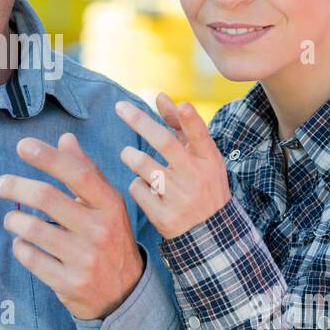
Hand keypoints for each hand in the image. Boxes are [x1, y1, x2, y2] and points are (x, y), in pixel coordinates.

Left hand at [0, 133, 144, 320]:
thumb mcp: (107, 204)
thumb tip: (65, 138)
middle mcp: (100, 230)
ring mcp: (85, 259)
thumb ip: (86, 171)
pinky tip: (22, 243)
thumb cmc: (110, 238)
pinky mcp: (70, 283)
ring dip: (14, 219)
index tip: (22, 146)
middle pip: (47, 198)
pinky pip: (31, 258)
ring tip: (12, 218)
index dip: (48, 157)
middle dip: (16, 186)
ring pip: (33, 229)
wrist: (125, 292)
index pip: (78, 173)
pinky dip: (19, 246)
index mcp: (110, 205)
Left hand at [116, 92, 231, 239]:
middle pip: (164, 143)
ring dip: (130, 156)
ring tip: (128, 155)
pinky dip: (135, 183)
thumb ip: (180, 125)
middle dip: (140, 121)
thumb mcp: (200, 156)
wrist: (209, 233)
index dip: (191, 121)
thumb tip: (160, 96)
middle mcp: (195, 176)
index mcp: (208, 159)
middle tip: (119, 107)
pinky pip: (136, 188)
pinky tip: (144, 188)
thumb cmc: (201, 183)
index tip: (184, 105)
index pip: (200, 135)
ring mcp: (180, 197)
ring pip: (142, 165)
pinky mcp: (164, 216)